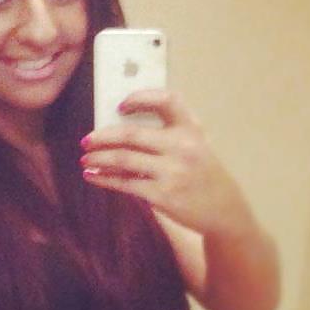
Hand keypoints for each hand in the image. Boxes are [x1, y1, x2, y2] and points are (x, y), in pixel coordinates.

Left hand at [80, 89, 253, 237]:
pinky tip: (93, 176)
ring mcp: (172, 172)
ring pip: (123, 159)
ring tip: (85, 160)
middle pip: (131, 135)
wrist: (224, 210)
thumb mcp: (195, 147)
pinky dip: (104, 179)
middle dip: (102, 137)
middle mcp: (183, 147)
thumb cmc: (202, 175)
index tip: (120, 106)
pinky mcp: (162, 195)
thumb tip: (118, 131)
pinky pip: (125, 183)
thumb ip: (168, 135)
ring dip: (99, 159)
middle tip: (86, 140)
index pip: (167, 101)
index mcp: (191, 130)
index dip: (141, 99)